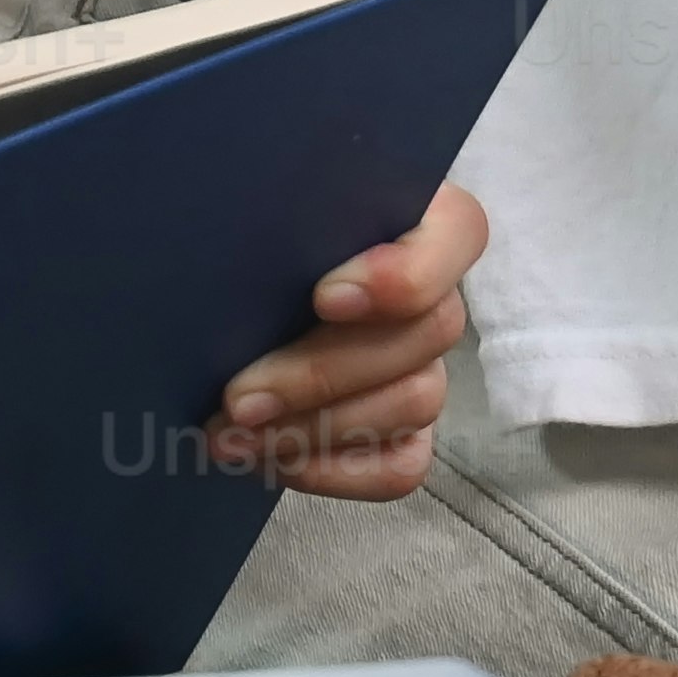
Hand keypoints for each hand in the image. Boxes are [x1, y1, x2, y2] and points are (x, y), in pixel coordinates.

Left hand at [206, 180, 485, 503]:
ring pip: (416, 401)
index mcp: (413, 217)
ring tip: (229, 433)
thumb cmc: (241, 233)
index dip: (404, 273)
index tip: (325, 298)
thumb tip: (232, 226)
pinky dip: (335, 470)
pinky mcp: (405, 431)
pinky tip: (269, 460)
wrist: (219, 299)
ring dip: (316, 427)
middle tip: (238, 397)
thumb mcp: (255, 206)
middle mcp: (431, 293)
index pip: (458, 233)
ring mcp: (423, 366)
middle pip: (427, 333)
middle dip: (324, 373)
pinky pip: (402, 465)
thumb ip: (273, 210)